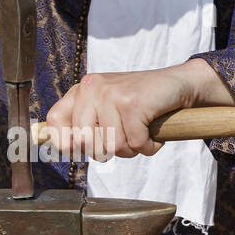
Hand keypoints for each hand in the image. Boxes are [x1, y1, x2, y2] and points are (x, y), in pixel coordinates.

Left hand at [44, 64, 203, 160]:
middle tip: (125, 137)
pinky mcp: (131, 103)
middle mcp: (91, 88)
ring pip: (112, 147)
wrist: (179, 84)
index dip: (66, 143)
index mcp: (82, 90)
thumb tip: (65, 148)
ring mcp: (111, 94)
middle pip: (84, 142)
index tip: (83, 148)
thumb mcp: (107, 110)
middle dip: (108, 150)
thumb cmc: (142, 102)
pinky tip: (153, 131)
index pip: (55, 121)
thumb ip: (86, 126)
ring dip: (132, 148)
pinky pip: (134, 144)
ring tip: (141, 132)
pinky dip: (149, 146)